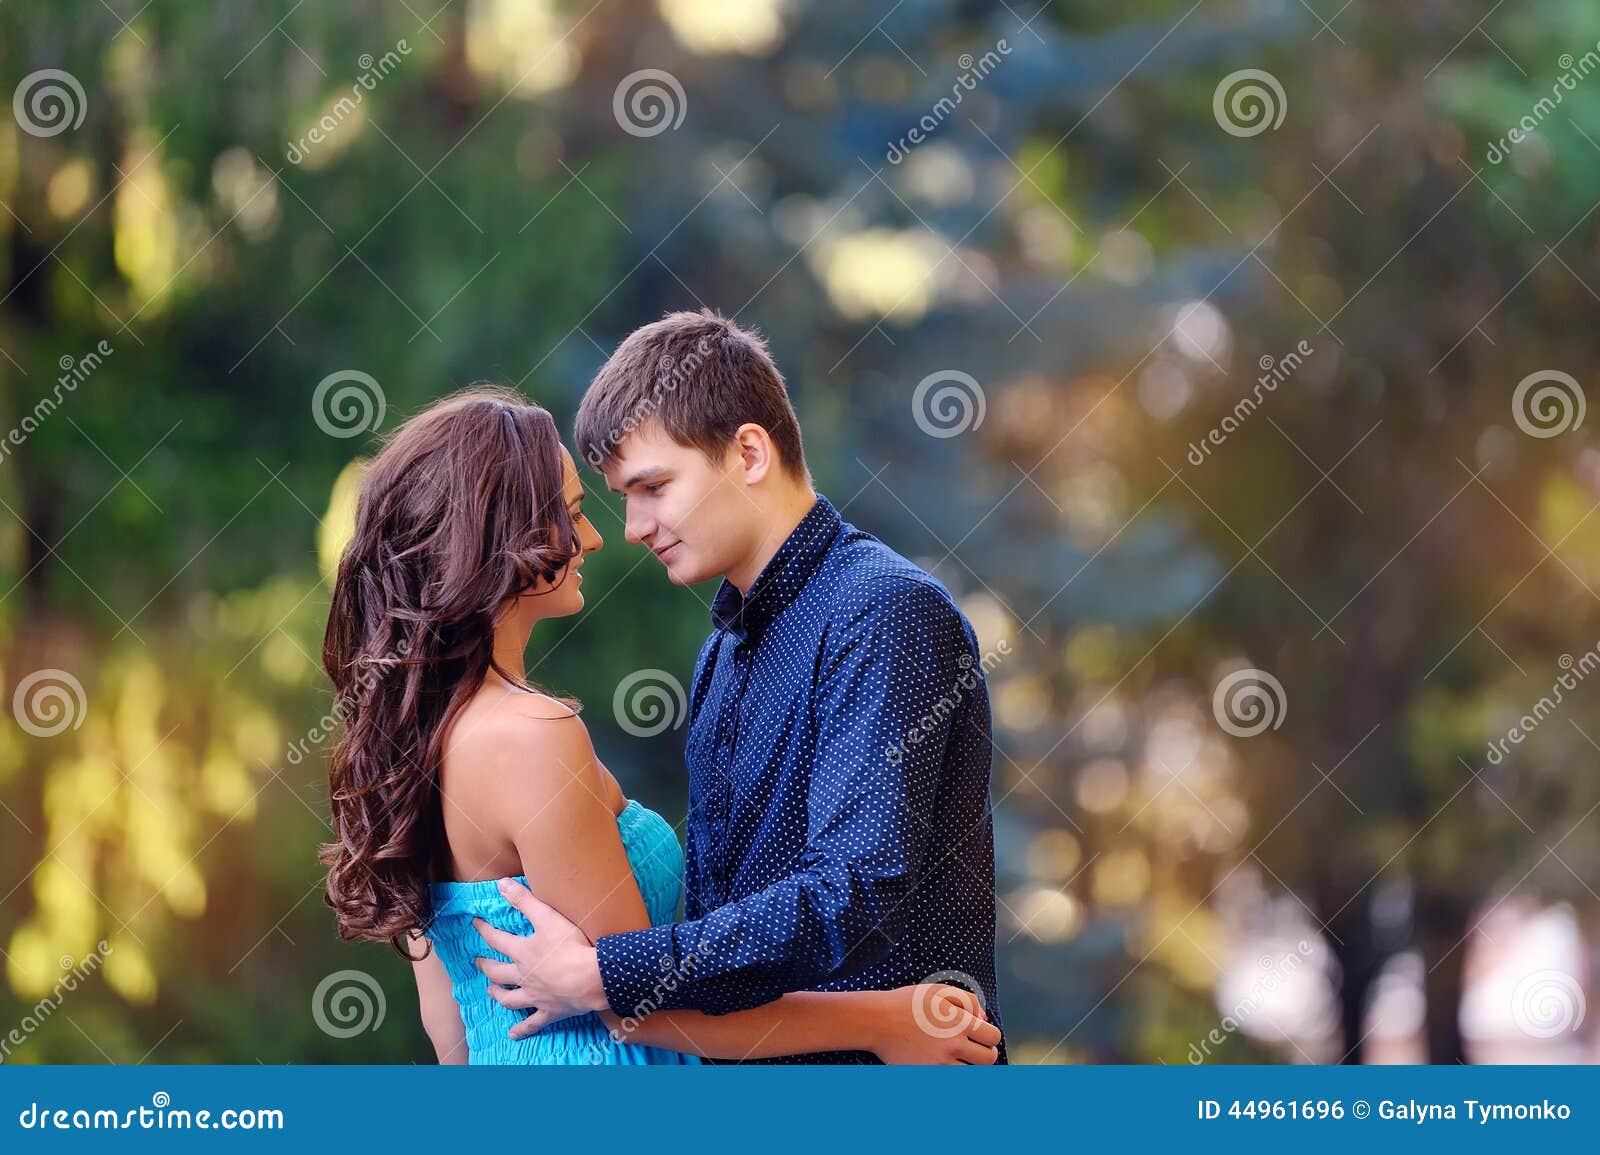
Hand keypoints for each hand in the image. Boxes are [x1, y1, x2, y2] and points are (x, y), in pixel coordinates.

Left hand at [471, 877, 607, 1038]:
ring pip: (510, 998)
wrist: (590, 978)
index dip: (484, 930)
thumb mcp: (547, 917)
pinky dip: (521, 1029)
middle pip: (499, 972)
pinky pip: (532, 1023)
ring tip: (491, 991)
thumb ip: (524, 900)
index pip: (497, 939)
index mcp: (523, 952)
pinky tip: (513, 1035)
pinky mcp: (549, 1011)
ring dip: (499, 995)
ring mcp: (535, 996)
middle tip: (478, 962)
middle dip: (486, 966)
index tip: (475, 923)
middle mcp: (523, 976)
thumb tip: (500, 884)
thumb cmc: (570, 946)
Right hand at [866, 983, 1001, 1063]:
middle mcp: (953, 1045)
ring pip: (972, 1074)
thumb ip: (967, 1000)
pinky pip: (952, 1082)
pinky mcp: (928, 1075)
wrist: (878, 1021)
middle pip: (988, 1059)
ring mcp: (940, 1063)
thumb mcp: (939, 991)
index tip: (981, 1035)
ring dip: (970, 1067)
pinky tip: (948, 1067)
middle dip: (986, 1053)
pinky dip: (954, 1076)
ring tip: (961, 1058)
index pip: (993, 1037)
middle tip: (976, 1049)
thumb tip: (983, 1017)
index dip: (990, 1035)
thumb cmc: (907, 1003)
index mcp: (959, 1022)